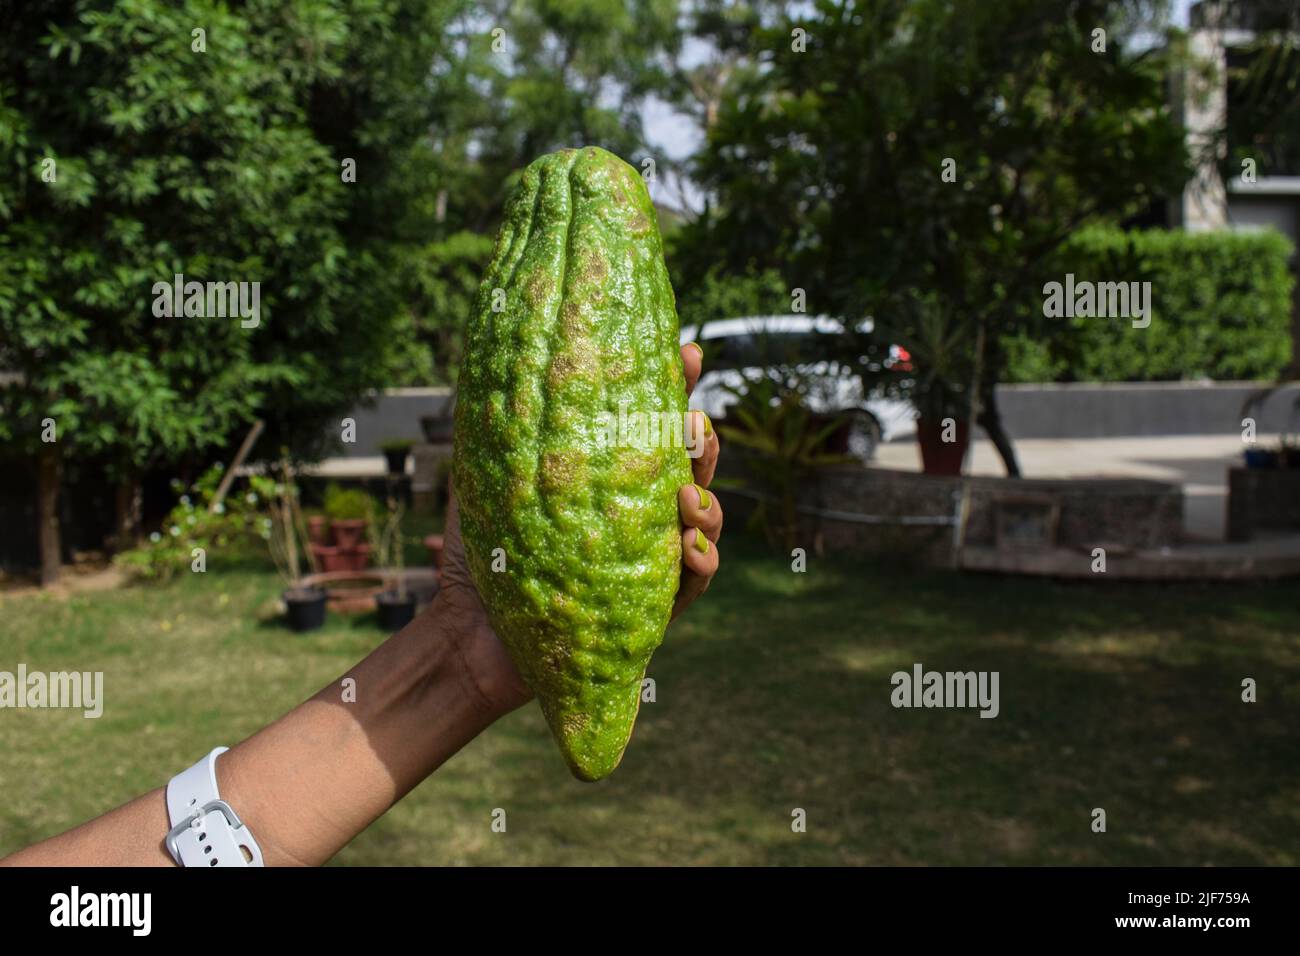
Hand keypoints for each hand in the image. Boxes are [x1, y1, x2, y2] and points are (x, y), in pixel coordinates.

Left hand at [435, 342, 723, 713]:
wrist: (467, 635)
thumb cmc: (478, 554)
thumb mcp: (485, 477)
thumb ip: (505, 425)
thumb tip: (506, 353)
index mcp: (606, 479)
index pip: (651, 427)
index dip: (676, 388)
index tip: (688, 354)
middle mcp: (634, 516)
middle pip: (690, 470)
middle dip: (702, 444)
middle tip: (692, 427)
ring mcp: (647, 562)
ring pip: (703, 523)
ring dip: (709, 504)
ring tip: (689, 496)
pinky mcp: (650, 609)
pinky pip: (693, 584)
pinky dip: (701, 562)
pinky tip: (689, 548)